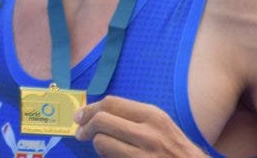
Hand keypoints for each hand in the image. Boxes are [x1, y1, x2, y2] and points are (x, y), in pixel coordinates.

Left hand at [74, 96, 205, 156]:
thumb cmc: (176, 149)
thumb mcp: (160, 126)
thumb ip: (134, 117)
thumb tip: (99, 113)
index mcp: (153, 116)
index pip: (111, 103)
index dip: (90, 109)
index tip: (81, 116)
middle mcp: (148, 133)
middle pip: (101, 120)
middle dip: (85, 127)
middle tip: (81, 133)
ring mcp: (143, 155)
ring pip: (101, 142)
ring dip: (97, 145)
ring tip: (102, 148)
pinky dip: (106, 157)